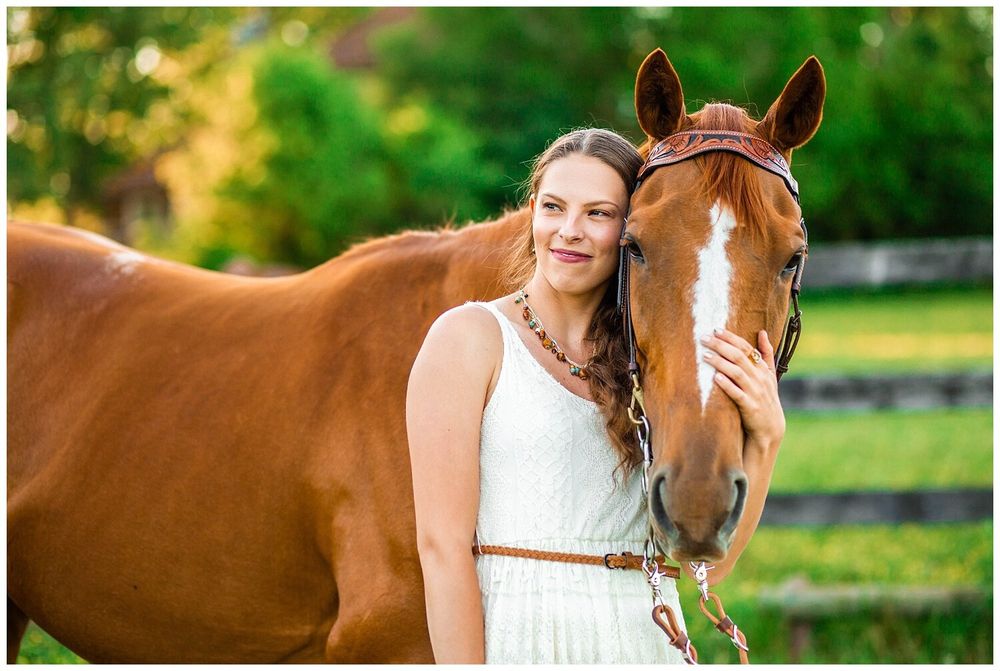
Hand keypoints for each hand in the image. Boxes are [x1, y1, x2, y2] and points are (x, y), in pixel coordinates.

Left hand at [700, 329, 785, 445]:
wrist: (770, 428)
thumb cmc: (766, 398)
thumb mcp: (769, 376)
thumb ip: (766, 354)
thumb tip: (762, 332)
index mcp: (763, 369)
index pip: (747, 348)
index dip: (731, 338)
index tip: (716, 330)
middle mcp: (760, 379)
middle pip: (739, 357)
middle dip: (721, 346)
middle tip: (704, 338)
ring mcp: (755, 393)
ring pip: (737, 373)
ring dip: (721, 362)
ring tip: (705, 355)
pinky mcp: (750, 407)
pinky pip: (737, 394)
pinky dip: (727, 385)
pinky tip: (716, 377)